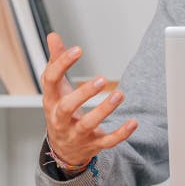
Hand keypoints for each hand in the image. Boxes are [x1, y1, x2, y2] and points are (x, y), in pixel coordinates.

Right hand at [42, 32, 137, 167]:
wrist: (62, 149)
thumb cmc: (60, 110)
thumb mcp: (55, 88)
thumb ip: (55, 61)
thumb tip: (53, 36)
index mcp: (51, 100)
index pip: (51, 81)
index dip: (62, 64)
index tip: (78, 49)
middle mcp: (61, 119)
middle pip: (67, 107)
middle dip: (83, 93)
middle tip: (101, 79)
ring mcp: (76, 133)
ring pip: (88, 124)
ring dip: (104, 110)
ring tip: (119, 94)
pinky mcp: (93, 144)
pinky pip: (107, 141)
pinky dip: (120, 133)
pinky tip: (133, 122)